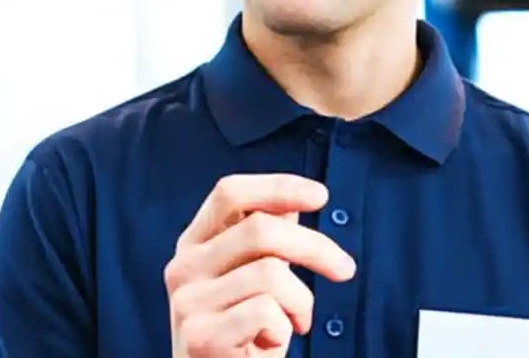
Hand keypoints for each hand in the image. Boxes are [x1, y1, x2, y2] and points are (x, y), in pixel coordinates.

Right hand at [164, 174, 356, 357]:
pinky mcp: (201, 336)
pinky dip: (283, 330)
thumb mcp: (250, 278)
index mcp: (193, 243)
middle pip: (260, 229)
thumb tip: (293, 201)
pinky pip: (266, 313)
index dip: (277, 187)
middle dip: (316, 248)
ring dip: (301, 302)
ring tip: (294, 322)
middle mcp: (183, 266)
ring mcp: (188, 301)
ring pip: (271, 274)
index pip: (230, 193)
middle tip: (345, 269)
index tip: (321, 194)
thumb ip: (263, 241)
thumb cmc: (240, 332)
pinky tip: (271, 344)